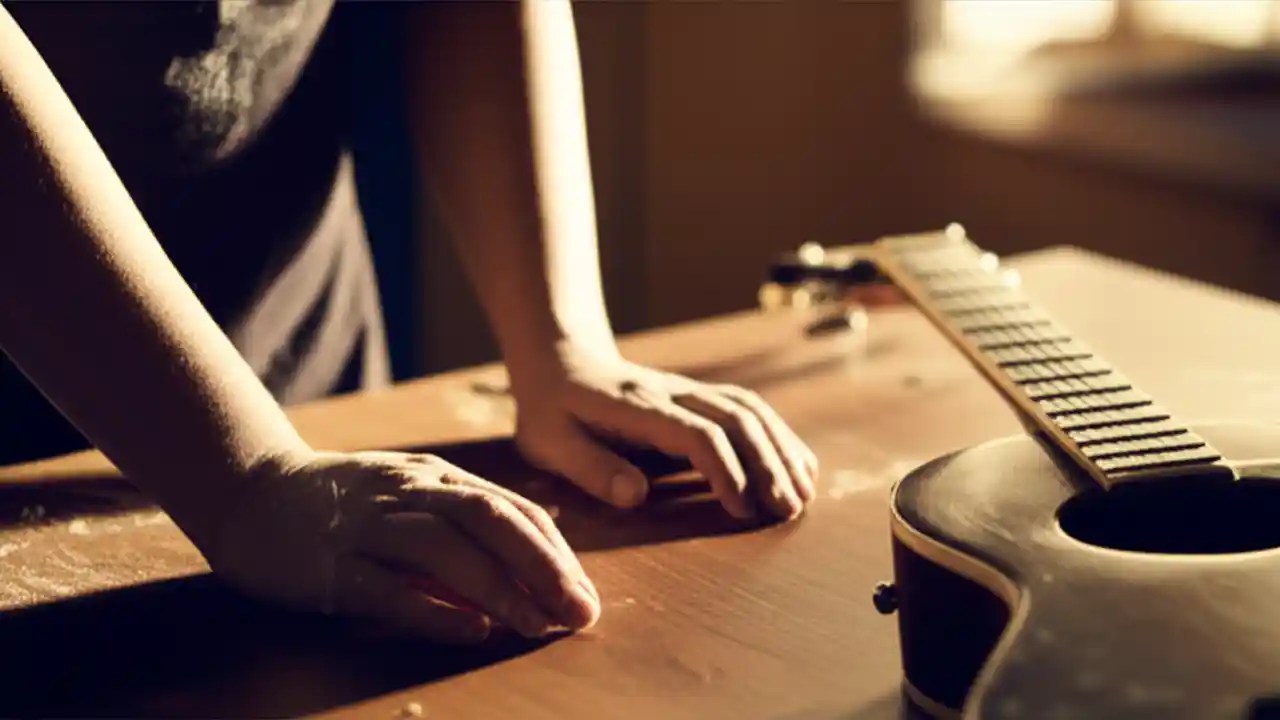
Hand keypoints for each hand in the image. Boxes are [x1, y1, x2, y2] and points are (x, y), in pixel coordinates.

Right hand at [199, 449, 599, 642]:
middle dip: (544, 567)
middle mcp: (408, 492)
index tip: (585, 596)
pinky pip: (388, 587)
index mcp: (435, 478)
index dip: (555, 553)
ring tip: (538, 626)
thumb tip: (534, 556)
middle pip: (490, 520)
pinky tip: (472, 631)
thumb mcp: (410, 495)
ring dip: (499, 588)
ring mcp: (367, 525)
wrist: (248, 488)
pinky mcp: (328, 563)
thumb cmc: (342, 503)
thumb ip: (465, 521)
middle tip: (581, 613)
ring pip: (444, 549)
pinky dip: (434, 609)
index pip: (512, 509)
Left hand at [513, 345, 817, 519]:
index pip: (697, 434)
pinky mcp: (700, 397)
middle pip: (737, 419)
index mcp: (637, 407)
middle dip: (769, 465)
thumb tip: (637, 495)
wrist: (560, 359)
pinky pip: (749, 409)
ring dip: (782, 450)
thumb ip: (591, 468)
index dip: (725, 471)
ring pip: (750, 411)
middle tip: (788, 511)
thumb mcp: (550, 442)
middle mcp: (672, 393)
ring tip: (803, 496)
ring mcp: (690, 391)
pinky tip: (799, 466)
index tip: (741, 509)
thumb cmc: (551, 410)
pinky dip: (780, 437)